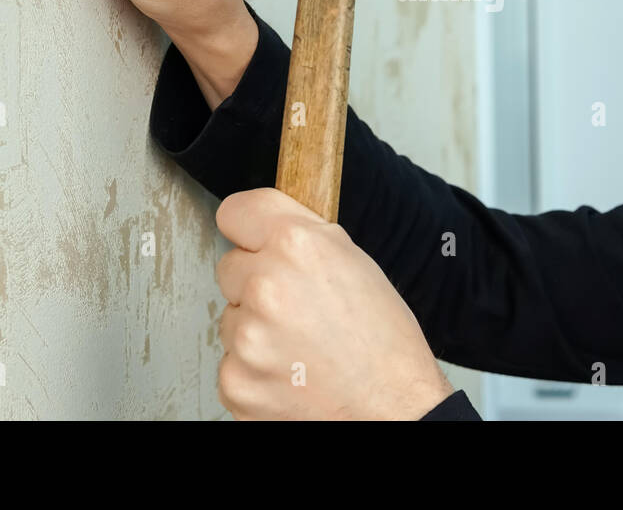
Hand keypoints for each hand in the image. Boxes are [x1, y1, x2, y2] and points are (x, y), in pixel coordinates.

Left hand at [214, 188, 454, 419]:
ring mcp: (247, 336)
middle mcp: (267, 285)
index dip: (248, 227)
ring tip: (302, 344)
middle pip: (229, 267)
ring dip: (256, 327)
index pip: (235, 212)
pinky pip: (231, 360)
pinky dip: (255, 368)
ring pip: (230, 316)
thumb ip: (304, 236)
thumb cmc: (384, 342)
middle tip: (299, 305)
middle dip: (256, 281)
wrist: (392, 410)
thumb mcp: (355, 263)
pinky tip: (293, 372)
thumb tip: (266, 225)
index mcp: (298, 245)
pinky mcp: (236, 380)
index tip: (253, 238)